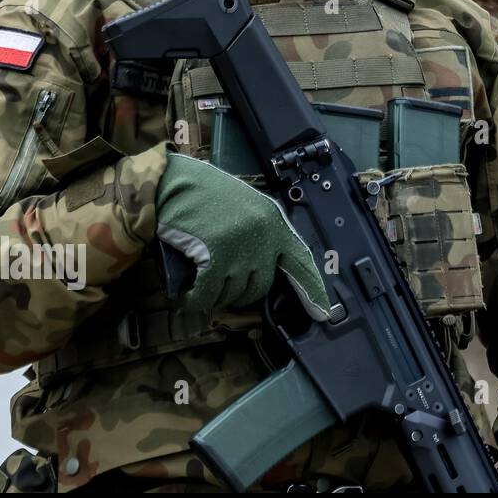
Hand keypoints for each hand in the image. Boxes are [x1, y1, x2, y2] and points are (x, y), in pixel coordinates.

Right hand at [154, 153, 330, 318]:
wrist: (175, 183)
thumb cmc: (206, 193)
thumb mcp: (246, 209)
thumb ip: (259, 235)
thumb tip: (258, 270)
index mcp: (275, 223)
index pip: (301, 262)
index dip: (313, 290)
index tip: (322, 314)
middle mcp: (264, 238)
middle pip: (260, 286)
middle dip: (240, 294)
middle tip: (221, 287)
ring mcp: (241, 249)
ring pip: (233, 294)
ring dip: (216, 297)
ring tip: (200, 287)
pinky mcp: (214, 258)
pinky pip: (208, 295)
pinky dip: (195, 300)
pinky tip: (187, 297)